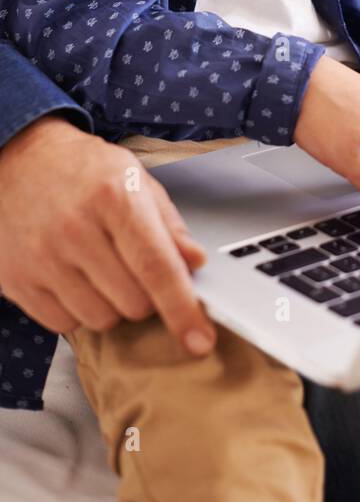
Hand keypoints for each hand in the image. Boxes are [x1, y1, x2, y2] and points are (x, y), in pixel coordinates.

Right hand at [0, 116, 216, 354]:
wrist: (18, 161)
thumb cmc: (82, 169)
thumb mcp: (135, 178)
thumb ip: (168, 223)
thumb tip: (195, 262)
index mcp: (114, 196)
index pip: (156, 267)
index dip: (182, 309)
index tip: (200, 340)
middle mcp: (75, 228)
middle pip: (134, 303)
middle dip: (146, 295)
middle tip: (132, 266)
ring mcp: (42, 257)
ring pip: (101, 319)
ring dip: (112, 305)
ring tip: (100, 267)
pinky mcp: (16, 280)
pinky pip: (64, 324)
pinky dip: (78, 311)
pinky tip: (73, 277)